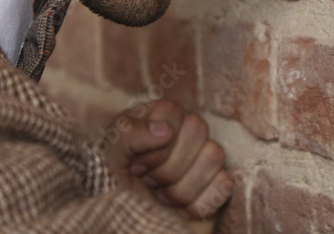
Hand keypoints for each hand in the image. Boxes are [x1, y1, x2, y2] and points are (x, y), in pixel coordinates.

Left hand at [107, 100, 232, 224]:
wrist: (117, 222)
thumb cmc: (110, 184)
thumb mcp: (108, 155)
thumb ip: (128, 133)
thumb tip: (166, 132)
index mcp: (159, 117)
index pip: (172, 111)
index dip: (154, 143)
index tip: (134, 164)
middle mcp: (184, 132)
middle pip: (198, 128)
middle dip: (167, 165)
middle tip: (147, 180)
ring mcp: (203, 158)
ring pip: (214, 155)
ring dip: (181, 187)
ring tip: (160, 195)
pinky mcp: (216, 186)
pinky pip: (224, 185)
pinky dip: (199, 203)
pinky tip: (178, 209)